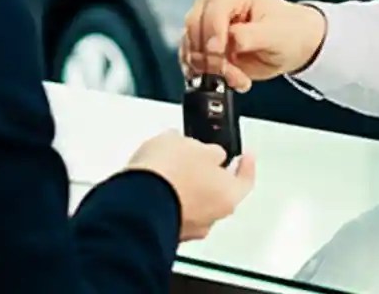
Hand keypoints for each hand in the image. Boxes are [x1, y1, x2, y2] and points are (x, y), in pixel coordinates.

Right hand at [125, 130, 255, 241]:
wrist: (132, 202)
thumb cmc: (168, 174)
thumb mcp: (194, 145)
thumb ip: (208, 151)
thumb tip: (209, 154)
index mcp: (228, 195)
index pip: (245, 179)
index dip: (246, 165)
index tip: (246, 156)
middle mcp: (210, 218)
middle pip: (216, 194)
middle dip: (207, 176)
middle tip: (198, 158)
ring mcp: (185, 229)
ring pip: (190, 205)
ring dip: (183, 188)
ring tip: (167, 168)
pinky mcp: (160, 233)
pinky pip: (168, 212)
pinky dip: (164, 199)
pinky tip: (152, 184)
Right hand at [180, 0, 326, 92]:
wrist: (295, 46)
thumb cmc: (290, 32)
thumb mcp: (275, 34)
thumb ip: (249, 36)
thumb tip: (227, 42)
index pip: (214, 8)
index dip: (213, 33)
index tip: (219, 53)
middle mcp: (218, 1)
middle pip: (194, 25)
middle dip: (208, 54)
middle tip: (226, 72)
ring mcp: (209, 22)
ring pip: (190, 44)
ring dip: (207, 67)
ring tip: (236, 78)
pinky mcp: (205, 42)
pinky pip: (192, 58)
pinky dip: (204, 73)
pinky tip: (226, 80)